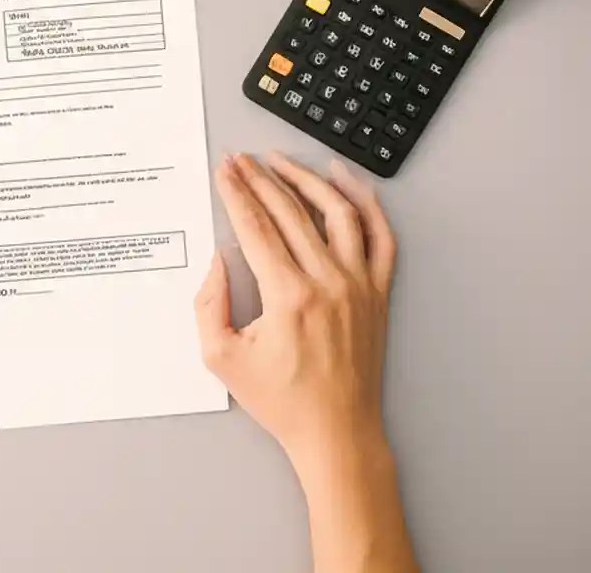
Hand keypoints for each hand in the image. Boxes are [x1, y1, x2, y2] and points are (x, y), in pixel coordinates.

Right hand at [196, 152, 394, 455]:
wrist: (336, 430)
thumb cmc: (283, 401)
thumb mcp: (222, 359)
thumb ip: (210, 305)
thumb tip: (218, 261)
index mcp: (288, 296)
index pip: (255, 227)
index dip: (236, 192)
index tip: (224, 171)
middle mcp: (327, 282)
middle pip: (290, 212)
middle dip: (260, 178)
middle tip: (241, 159)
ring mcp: (358, 284)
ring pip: (336, 212)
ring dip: (307, 179)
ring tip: (283, 160)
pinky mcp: (378, 292)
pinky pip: (380, 236)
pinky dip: (365, 203)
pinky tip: (345, 182)